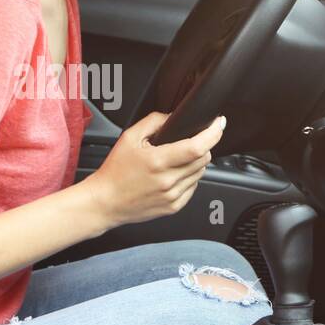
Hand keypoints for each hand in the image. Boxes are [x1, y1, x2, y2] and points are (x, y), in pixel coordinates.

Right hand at [84, 111, 225, 227]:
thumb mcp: (129, 137)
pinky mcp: (174, 207)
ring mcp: (172, 196)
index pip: (197, 147)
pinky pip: (193, 188)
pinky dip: (189, 178)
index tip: (218, 124)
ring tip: (175, 160)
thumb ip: (154, 121)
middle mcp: (167, 180)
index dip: (213, 133)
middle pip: (204, 159)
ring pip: (200, 173)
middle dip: (203, 146)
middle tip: (189, 142)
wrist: (106, 201)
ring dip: (196, 162)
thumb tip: (173, 116)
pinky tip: (172, 175)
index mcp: (158, 161)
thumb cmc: (115, 171)